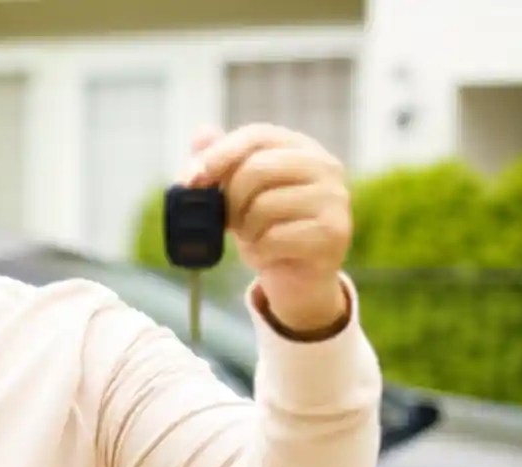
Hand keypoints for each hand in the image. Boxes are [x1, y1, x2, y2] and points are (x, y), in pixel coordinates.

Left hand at [183, 124, 350, 336]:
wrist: (299, 277)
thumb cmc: (268, 227)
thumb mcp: (240, 193)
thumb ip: (222, 162)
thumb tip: (200, 133)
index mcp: (301, 148)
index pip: (257, 135)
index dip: (218, 154)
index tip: (187, 179)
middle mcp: (325, 166)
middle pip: (256, 169)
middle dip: (230, 200)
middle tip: (230, 221)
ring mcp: (334, 199)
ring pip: (263, 206)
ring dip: (246, 231)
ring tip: (255, 238)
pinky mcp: (333, 233)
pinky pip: (274, 238)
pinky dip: (259, 251)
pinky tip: (268, 254)